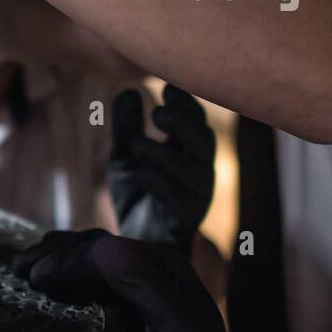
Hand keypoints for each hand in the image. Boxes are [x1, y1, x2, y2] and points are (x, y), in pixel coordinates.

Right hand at [13, 230, 262, 331]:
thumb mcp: (177, 323)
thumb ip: (143, 282)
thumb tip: (103, 248)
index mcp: (160, 264)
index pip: (101, 250)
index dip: (65, 260)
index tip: (33, 277)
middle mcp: (146, 269)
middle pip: (90, 249)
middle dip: (52, 254)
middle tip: (17, 267)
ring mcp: (135, 289)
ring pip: (87, 264)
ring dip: (53, 264)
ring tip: (21, 271)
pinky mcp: (126, 311)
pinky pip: (89, 287)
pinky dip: (62, 283)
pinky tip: (43, 291)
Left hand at [109, 85, 214, 254]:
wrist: (136, 243)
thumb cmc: (138, 196)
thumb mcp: (127, 158)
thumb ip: (127, 129)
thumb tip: (127, 91)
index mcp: (188, 152)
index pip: (196, 121)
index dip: (186, 104)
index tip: (167, 88)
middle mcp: (198, 171)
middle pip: (204, 141)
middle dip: (184, 123)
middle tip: (157, 111)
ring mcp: (196, 196)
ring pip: (195, 170)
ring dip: (166, 154)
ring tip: (138, 145)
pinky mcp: (185, 220)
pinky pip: (180, 199)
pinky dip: (160, 183)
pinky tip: (140, 173)